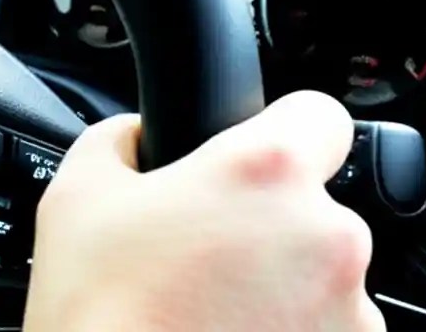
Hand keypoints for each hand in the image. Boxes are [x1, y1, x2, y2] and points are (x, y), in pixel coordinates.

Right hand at [24, 90, 383, 331]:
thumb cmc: (98, 317)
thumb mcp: (75, 196)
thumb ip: (120, 141)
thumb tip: (136, 138)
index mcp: (268, 172)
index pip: (319, 115)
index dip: (282, 132)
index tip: (256, 161)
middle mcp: (328, 237)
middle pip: (316, 206)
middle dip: (270, 225)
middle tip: (206, 257)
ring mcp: (350, 311)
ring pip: (325, 276)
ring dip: (285, 287)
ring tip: (214, 312)